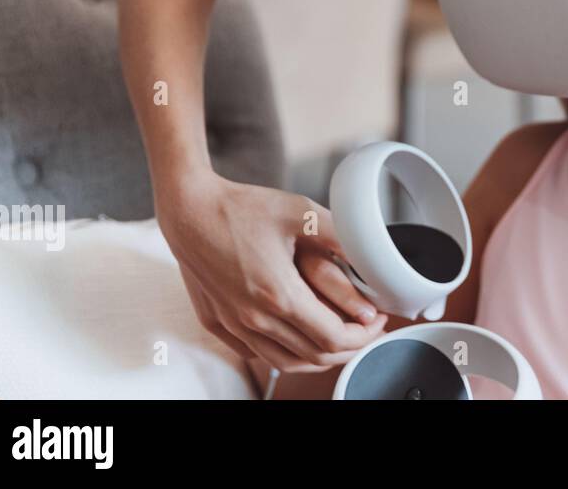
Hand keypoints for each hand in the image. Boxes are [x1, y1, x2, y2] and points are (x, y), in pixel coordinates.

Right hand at [159, 174, 387, 371]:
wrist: (189, 208)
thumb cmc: (242, 207)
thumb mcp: (301, 212)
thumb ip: (341, 235)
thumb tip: (372, 256)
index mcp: (279, 295)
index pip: (333, 337)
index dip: (363, 335)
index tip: (377, 321)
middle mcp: (254, 318)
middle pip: (313, 355)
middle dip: (349, 348)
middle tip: (367, 331)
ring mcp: (233, 323)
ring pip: (284, 361)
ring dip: (318, 357)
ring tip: (339, 340)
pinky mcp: (216, 321)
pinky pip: (255, 353)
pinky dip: (283, 352)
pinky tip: (296, 337)